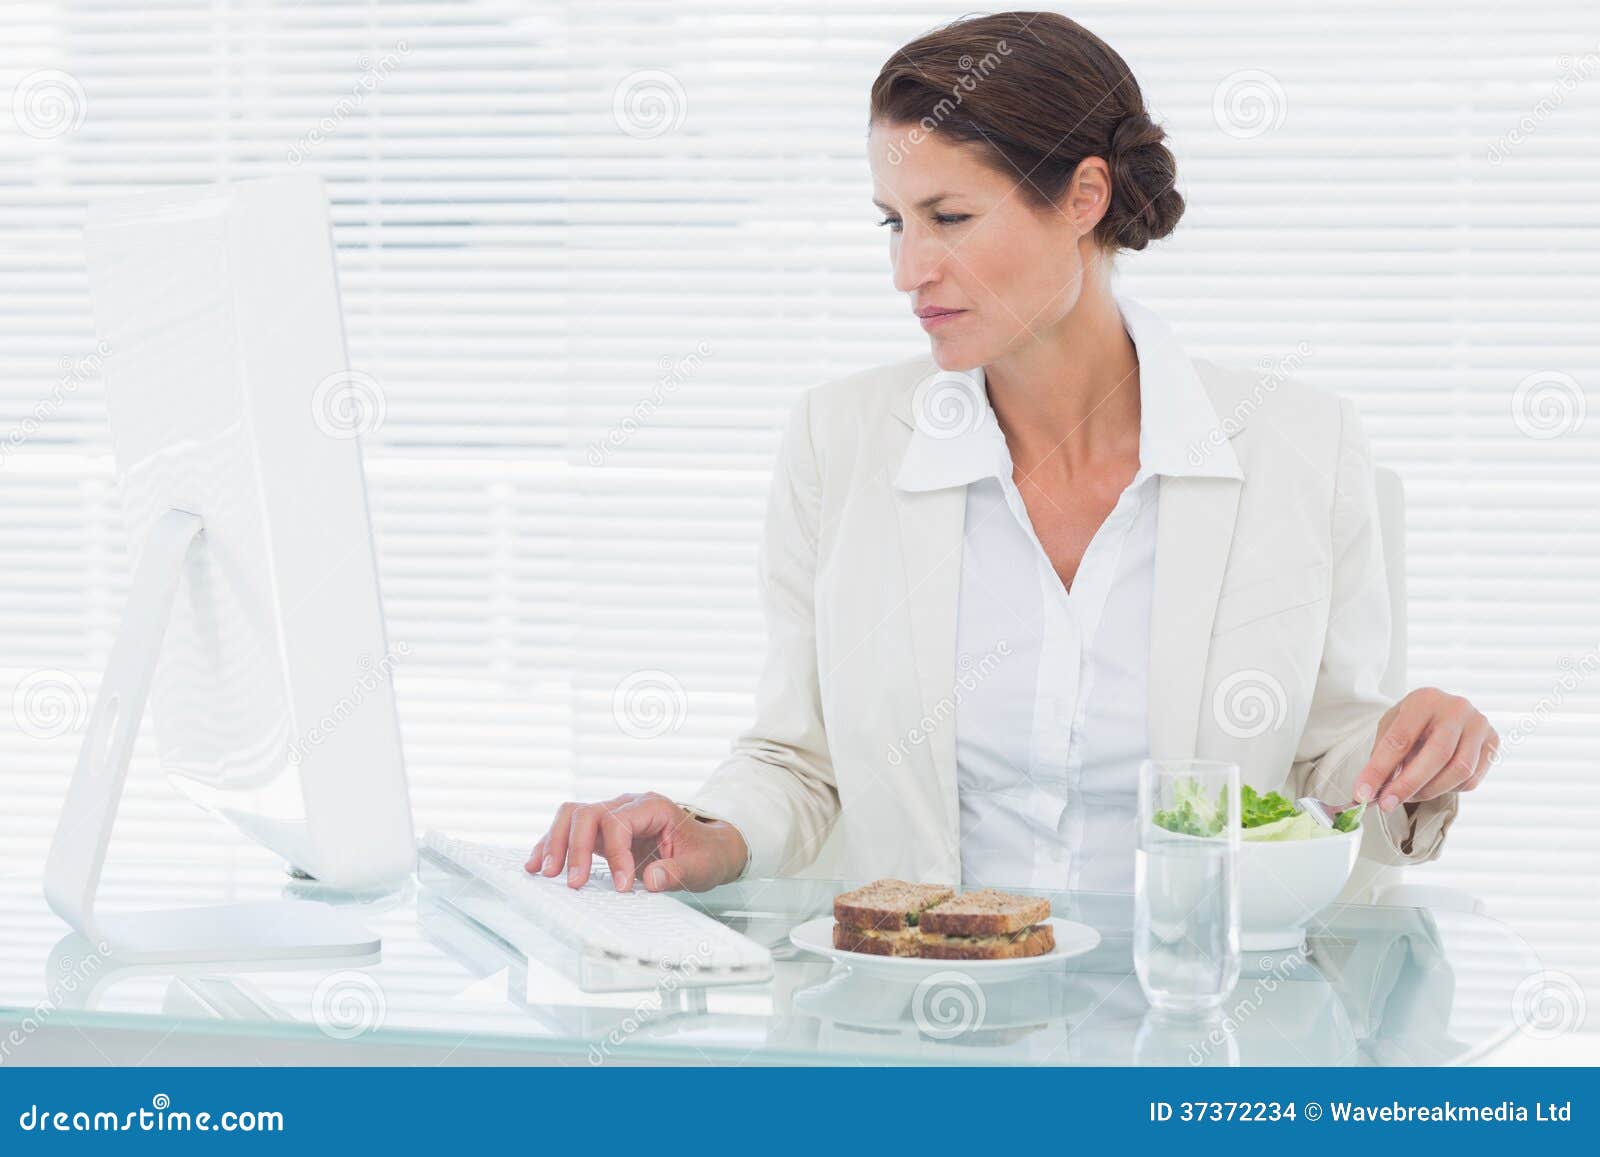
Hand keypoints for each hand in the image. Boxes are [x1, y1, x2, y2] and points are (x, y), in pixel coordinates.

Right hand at [525, 791, 748, 892]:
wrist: (708, 846)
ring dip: (555, 842)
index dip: (616, 854)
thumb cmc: (705, 853)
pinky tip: (538, 865)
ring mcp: (612, 816)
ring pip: (572, 816)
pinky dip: (553, 846)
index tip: (621, 887)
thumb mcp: (701, 866)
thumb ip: (678, 872)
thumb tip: (651, 879)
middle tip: (574, 883)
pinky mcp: (601, 832)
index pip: (619, 822)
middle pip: (587, 813)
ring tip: (544, 872)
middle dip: (575, 847)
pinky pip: (570, 831)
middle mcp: (627, 805)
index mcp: (652, 806)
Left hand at [1352, 687, 1499, 813]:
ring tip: (1409, 795)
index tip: (1363, 793)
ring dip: (1429, 791)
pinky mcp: (1493, 743)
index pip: (1400, 739)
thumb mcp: (1391, 728)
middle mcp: (1456, 708)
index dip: (1379, 770)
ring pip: (1459, 770)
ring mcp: (1479, 725)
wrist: (1443, 711)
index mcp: (1424, 699)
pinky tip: (1434, 784)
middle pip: (1436, 755)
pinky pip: (1472, 779)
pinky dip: (1449, 789)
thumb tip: (1368, 794)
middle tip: (1386, 804)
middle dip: (1408, 785)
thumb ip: (1382, 758)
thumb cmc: (1413, 721)